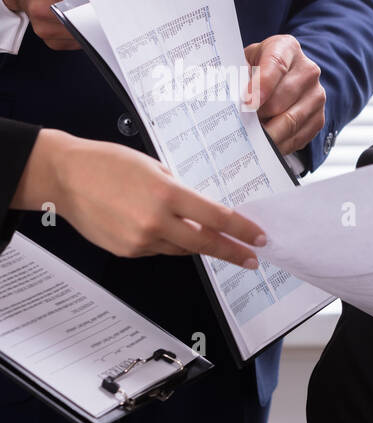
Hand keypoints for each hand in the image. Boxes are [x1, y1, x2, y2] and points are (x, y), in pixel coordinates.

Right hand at [0, 0, 124, 49]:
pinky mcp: (46, 35)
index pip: (92, 7)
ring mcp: (43, 23)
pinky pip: (77, 41)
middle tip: (115, 5)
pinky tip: (80, 12)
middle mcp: (44, 4)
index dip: (113, 10)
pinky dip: (86, 30)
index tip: (127, 9)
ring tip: (90, 2)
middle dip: (109, 17)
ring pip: (88, 36)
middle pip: (91, 24)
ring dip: (96, 23)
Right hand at [12, 129, 266, 267]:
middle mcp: (155, 221)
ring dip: (195, 243)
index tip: (259, 238)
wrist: (63, 176)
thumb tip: (202, 213)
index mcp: (167, 194)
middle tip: (251, 259)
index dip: (242, 231)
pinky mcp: (126, 251)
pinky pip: (158, 250)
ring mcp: (139, 240)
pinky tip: (158, 227)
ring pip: (181, 249)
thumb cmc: (107, 163)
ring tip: (202, 235)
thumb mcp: (154, 168)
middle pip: (205, 243)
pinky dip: (167, 242)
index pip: (217, 218)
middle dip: (232, 252)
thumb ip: (181, 192)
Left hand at [244, 34, 325, 155]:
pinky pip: (298, 136)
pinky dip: (279, 143)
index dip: (261, 85)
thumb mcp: (245, 62)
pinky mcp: (319, 117)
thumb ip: (238, 75)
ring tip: (249, 138)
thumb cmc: (258, 70)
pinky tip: (265, 142)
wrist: (284, 78)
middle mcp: (307, 70)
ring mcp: (316, 95)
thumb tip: (228, 99)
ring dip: (267, 133)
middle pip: (280, 99)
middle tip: (239, 126)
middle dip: (258, 116)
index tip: (247, 103)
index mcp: (286, 48)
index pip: (276, 64)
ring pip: (290, 122)